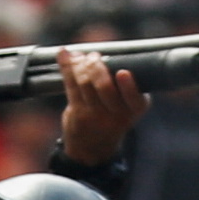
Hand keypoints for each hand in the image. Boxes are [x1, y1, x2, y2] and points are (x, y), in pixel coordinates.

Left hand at [53, 46, 147, 165]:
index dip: (128, 86)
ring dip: (80, 63)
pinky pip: (70, 84)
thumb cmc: (113, 117)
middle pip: (105, 87)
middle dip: (97, 66)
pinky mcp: (77, 112)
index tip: (122, 73)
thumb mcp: (128, 106)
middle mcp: (116, 115)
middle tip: (94, 57)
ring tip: (81, 56)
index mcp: (134, 111)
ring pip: (85, 82)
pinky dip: (66, 65)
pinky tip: (63, 53)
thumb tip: (102, 52)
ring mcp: (94, 116)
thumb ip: (123, 84)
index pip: (135, 100)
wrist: (93, 146)